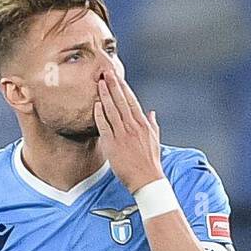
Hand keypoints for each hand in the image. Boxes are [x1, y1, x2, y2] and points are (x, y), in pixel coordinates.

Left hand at [93, 68, 164, 192]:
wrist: (147, 179)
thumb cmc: (150, 161)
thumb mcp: (155, 140)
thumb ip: (152, 124)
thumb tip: (151, 112)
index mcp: (143, 124)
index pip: (131, 100)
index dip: (123, 87)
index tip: (117, 77)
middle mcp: (133, 126)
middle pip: (121, 101)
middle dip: (114, 85)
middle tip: (106, 72)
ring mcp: (123, 135)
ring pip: (112, 110)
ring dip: (105, 95)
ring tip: (99, 83)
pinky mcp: (113, 144)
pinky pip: (105, 126)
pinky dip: (100, 115)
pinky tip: (96, 105)